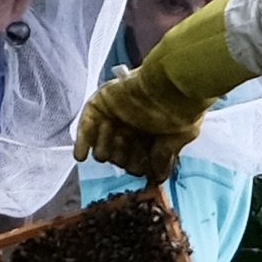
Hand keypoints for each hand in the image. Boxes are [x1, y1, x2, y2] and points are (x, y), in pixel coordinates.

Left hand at [75, 70, 206, 181]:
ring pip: (101, 150)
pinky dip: (82, 144)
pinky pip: (85, 129)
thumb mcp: (179, 136)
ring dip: (108, 149)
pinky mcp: (100, 106)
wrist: (170, 84)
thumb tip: (158, 178)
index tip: (143, 166)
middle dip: (124, 158)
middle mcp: (130, 128)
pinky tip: (81, 156)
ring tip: (120, 135)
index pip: (137, 163)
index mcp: (149, 136)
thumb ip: (165, 156)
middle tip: (132, 145)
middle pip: (118, 160)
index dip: (138, 166)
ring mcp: (113, 118)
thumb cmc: (180, 109)